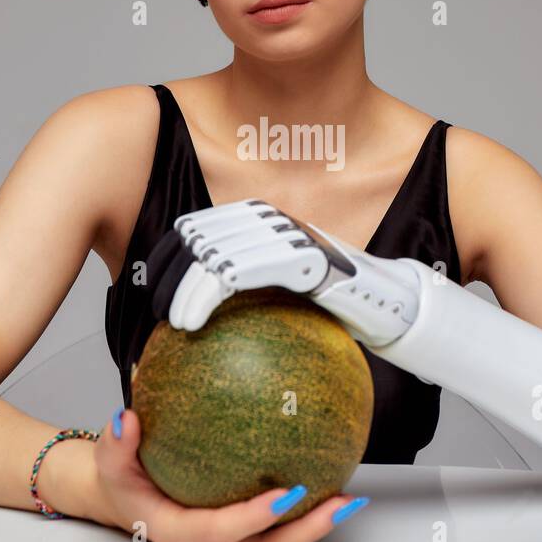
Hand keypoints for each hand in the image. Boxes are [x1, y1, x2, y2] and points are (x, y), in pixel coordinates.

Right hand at [89, 407, 368, 541]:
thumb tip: (128, 417)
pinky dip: (304, 512)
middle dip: (305, 532)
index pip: (220, 531)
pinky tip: (328, 476)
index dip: (253, 518)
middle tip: (338, 501)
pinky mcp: (238, 532)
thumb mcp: (108, 459)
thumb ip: (116, 442)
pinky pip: (275, 528)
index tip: (283, 492)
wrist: (117, 494)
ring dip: (314, 526)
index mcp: (176, 529)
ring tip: (348, 498)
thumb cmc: (119, 478)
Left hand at [144, 197, 422, 346]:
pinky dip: (208, 295)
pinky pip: (241, 272)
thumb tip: (189, 316)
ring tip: (175, 325)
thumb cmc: (331, 306)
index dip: (166, 259)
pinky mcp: (300, 255)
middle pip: (198, 239)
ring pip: (214, 255)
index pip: (194, 228)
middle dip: (170, 277)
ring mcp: (286, 232)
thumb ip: (242, 287)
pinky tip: (193, 323)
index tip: (155, 296)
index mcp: (257, 217)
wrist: (386, 303)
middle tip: (161, 316)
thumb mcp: (278, 291)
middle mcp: (268, 217)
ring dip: (185, 291)